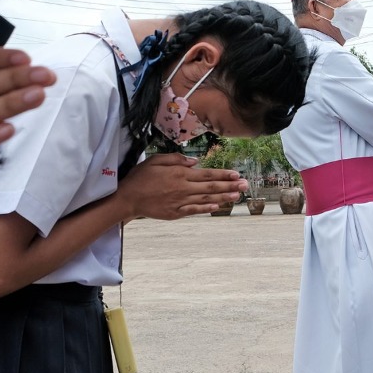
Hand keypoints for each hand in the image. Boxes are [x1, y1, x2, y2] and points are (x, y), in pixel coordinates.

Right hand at [118, 154, 246, 219]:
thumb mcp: (156, 160)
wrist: (127, 198)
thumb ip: (176, 159)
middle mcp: (183, 188)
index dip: (223, 175)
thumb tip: (195, 162)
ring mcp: (180, 202)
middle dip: (229, 186)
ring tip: (237, 196)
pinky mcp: (175, 213)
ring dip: (223, 197)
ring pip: (206, 199)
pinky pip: (194, 211)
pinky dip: (207, 208)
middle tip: (245, 185)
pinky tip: (218, 206)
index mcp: (180, 174)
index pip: (206, 174)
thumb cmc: (140, 177)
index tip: (236, 174)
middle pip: (211, 187)